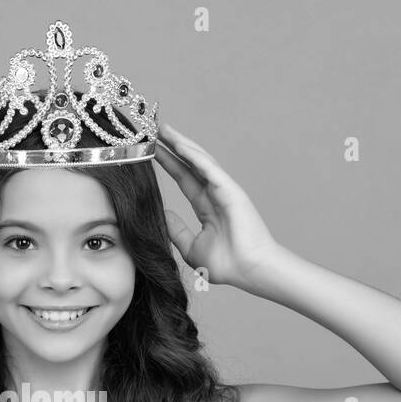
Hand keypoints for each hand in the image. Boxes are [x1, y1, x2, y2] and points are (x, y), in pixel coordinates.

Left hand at [154, 122, 280, 290]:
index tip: (151, 151)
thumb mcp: (191, 246)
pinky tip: (179, 146)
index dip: (169, 164)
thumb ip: (177, 230)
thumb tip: (163, 215)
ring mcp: (224, 190)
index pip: (184, 179)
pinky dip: (194, 156)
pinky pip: (210, 169)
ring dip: (182, 144)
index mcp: (207, 206)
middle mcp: (216, 194)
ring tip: (164, 130)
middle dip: (173, 147)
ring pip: (199, 160)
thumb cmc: (227, 264)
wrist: (248, 271)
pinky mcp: (230, 190)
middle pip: (190, 164)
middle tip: (154, 130)